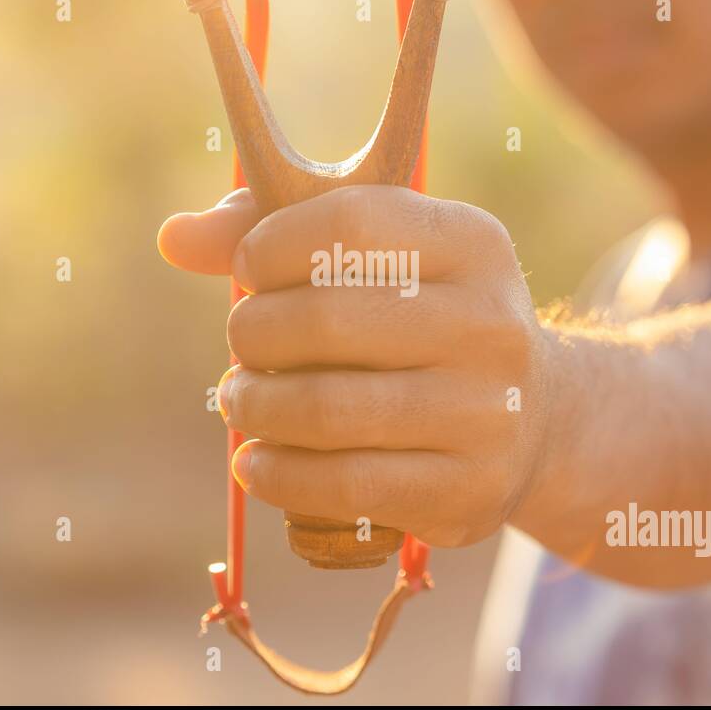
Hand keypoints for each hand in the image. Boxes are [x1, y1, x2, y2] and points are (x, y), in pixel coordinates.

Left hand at [158, 185, 552, 547]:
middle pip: (328, 321)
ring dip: (256, 407)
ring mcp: (487, 413)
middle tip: (242, 347)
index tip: (249, 272)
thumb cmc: (423, 320)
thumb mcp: (378, 257)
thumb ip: (272, 232)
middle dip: (255, 335)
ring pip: (329, 410)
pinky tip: (256, 462)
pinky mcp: (466, 488)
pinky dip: (279, 474)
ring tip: (240, 402)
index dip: (273, 244)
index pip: (351, 221)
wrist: (537, 418)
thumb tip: (173, 237)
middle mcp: (491, 323)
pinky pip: (345, 485)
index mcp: (471, 243)